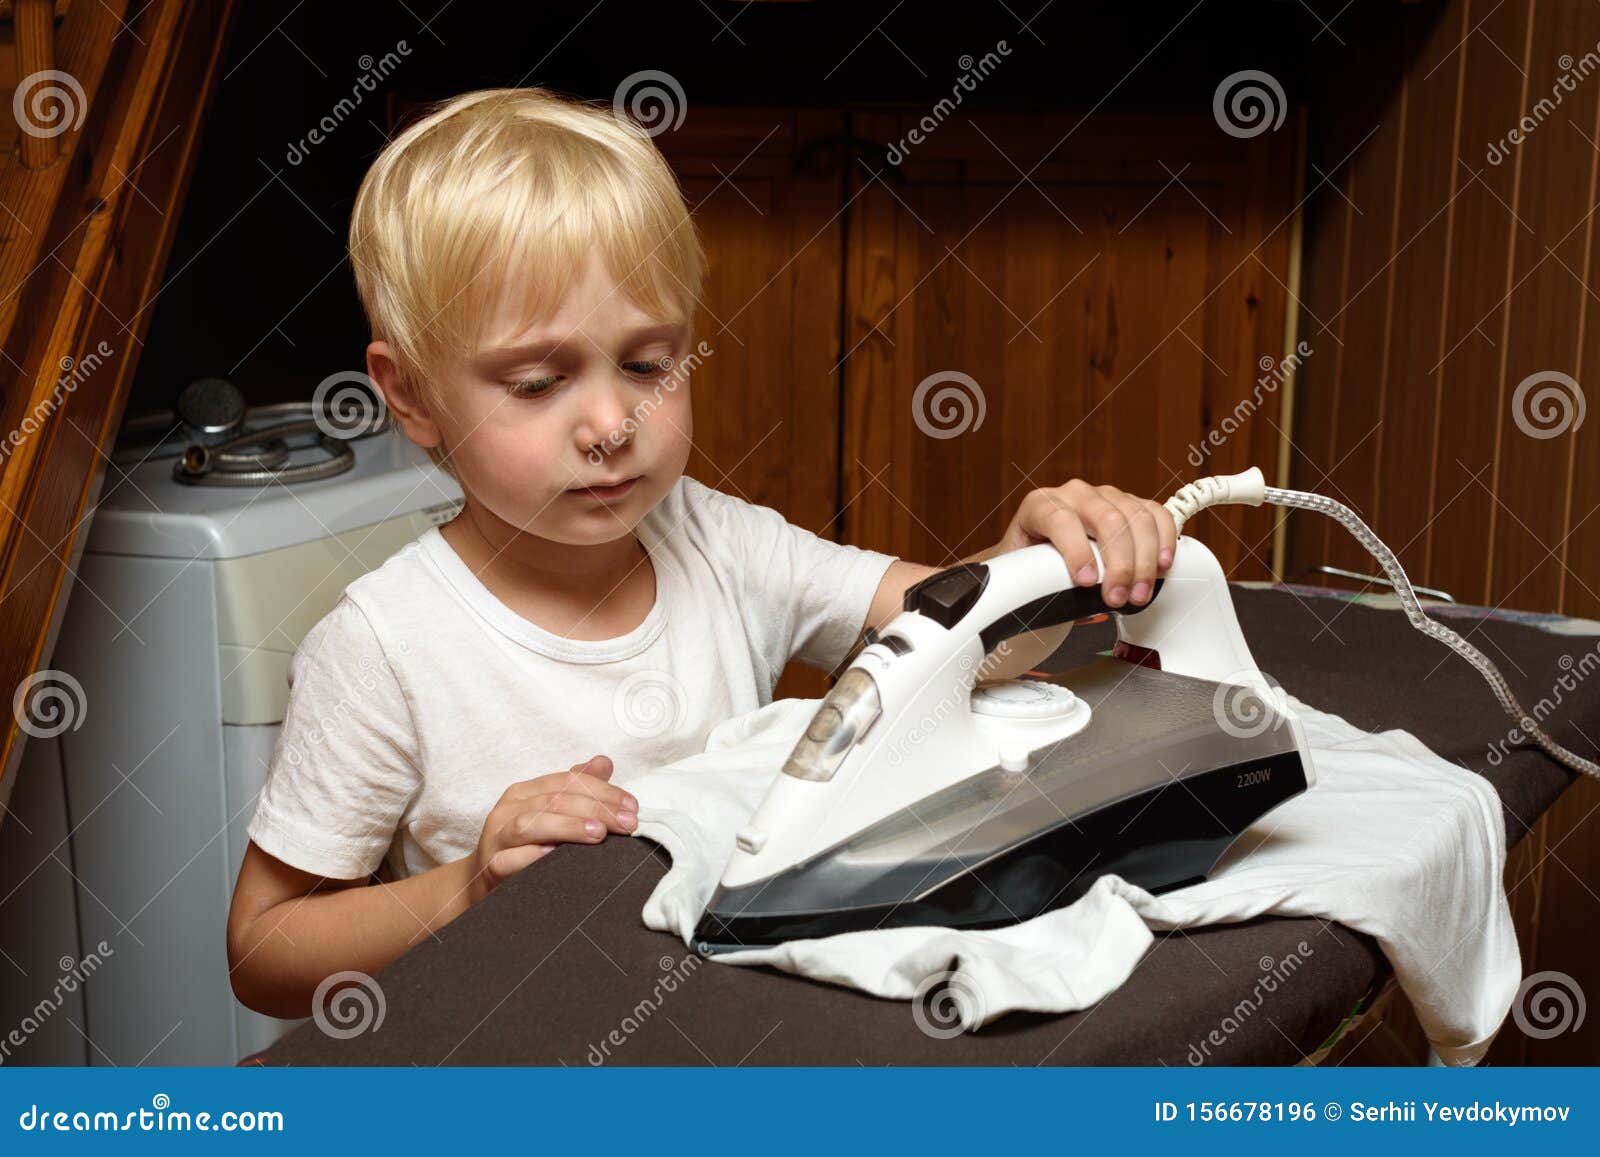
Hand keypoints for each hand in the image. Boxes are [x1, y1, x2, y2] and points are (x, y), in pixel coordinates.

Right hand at [466, 755, 637, 904]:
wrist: (478, 883)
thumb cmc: (522, 847)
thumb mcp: (548, 813)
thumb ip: (575, 788)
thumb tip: (603, 762)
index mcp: (524, 792)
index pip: (567, 781)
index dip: (602, 790)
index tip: (632, 807)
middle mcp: (508, 810)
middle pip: (554, 800)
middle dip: (596, 809)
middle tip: (627, 823)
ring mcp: (497, 838)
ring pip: (530, 825)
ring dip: (568, 827)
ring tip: (599, 834)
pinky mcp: (490, 867)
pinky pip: (509, 860)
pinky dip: (532, 857)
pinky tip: (555, 856)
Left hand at [994, 480, 1176, 607]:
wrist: (1038, 552)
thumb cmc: (1030, 563)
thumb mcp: (1021, 571)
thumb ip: (1033, 581)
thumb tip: (1058, 601)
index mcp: (1040, 505)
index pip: (1060, 519)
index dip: (1076, 551)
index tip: (1087, 581)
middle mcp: (1074, 494)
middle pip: (1106, 519)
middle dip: (1118, 564)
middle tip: (1117, 598)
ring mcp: (1105, 495)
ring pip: (1135, 517)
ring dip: (1143, 560)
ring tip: (1139, 593)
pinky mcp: (1130, 503)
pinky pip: (1154, 513)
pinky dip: (1164, 539)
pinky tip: (1163, 564)